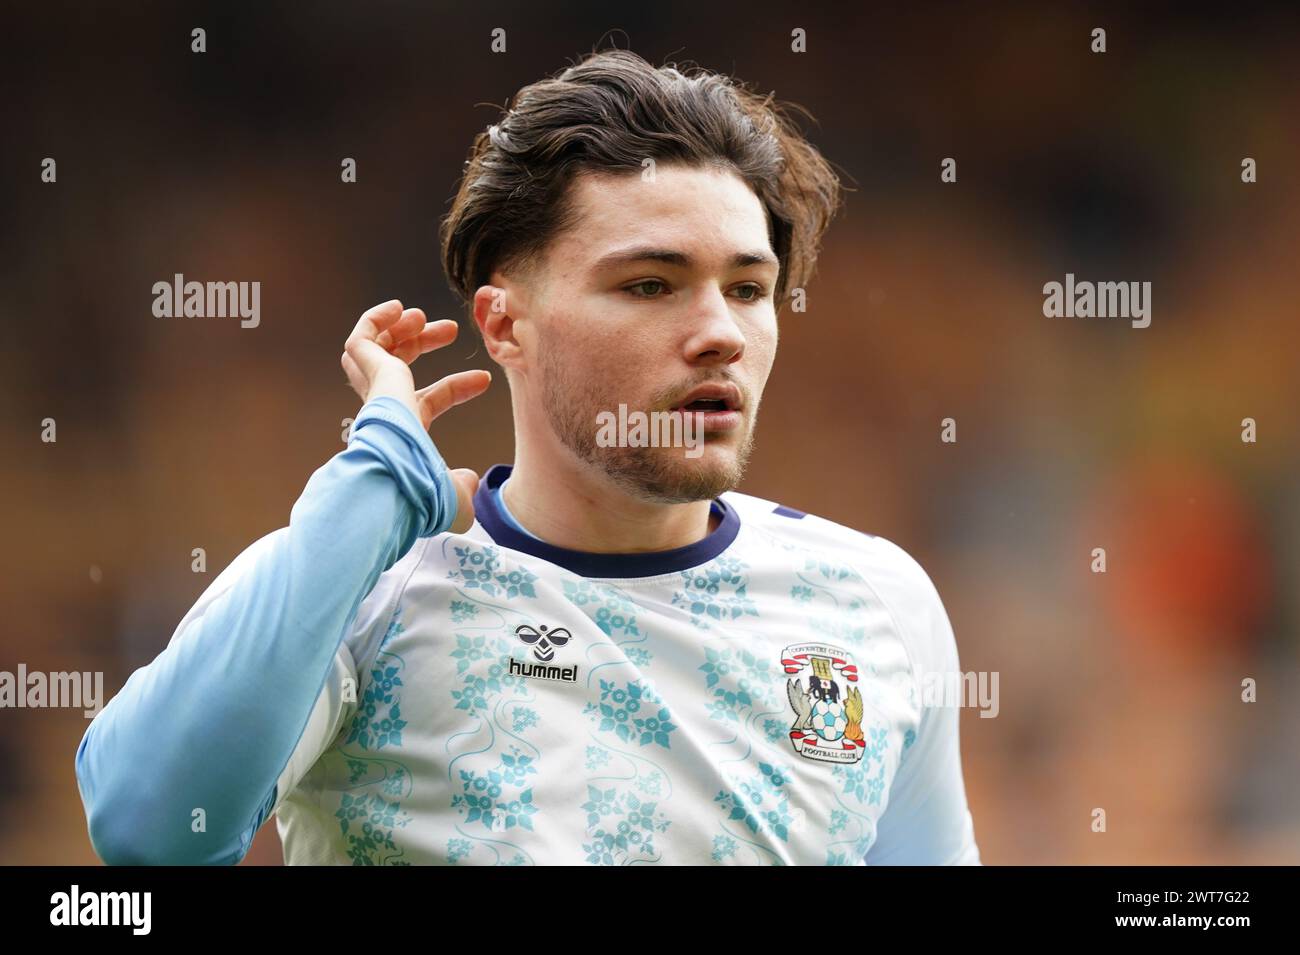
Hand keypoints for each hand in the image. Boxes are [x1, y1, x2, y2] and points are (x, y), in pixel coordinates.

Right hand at [341, 299, 490, 533]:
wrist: (398, 478)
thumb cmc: (422, 493)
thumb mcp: (453, 497)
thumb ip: (462, 488)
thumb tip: (472, 480)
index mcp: (404, 434)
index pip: (429, 403)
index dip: (457, 388)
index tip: (486, 380)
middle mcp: (384, 412)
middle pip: (398, 367)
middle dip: (422, 345)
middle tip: (451, 329)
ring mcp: (373, 391)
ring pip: (376, 350)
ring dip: (400, 329)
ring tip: (422, 316)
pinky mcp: (366, 371)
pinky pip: (360, 339)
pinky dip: (375, 320)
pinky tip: (398, 309)